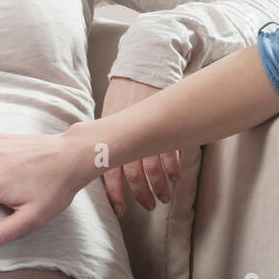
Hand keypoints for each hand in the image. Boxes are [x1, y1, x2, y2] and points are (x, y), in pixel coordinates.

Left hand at [100, 77, 179, 214]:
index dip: (116, 194)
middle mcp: (130, 136)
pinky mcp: (166, 126)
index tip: (120, 210)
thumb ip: (108, 137)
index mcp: (112, 135)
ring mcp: (150, 132)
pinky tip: (175, 179)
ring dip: (160, 186)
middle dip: (142, 194)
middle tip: (149, 207)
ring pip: (155, 167)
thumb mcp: (108, 114)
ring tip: (164, 198)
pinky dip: (174, 168)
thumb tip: (103, 160)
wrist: (143, 68)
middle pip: (135, 174)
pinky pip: (171, 152)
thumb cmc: (123, 92)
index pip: (111, 172)